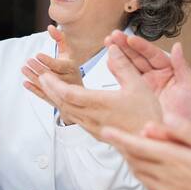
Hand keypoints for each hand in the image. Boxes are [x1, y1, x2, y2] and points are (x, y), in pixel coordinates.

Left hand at [21, 26, 84, 120]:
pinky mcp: (55, 99)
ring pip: (46, 85)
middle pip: (51, 75)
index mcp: (71, 68)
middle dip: (38, 68)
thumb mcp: (67, 54)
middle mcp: (67, 80)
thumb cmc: (70, 68)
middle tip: (28, 61)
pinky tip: (25, 82)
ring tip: (24, 69)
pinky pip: (43, 95)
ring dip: (33, 77)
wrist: (79, 91)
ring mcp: (61, 91)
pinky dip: (33, 89)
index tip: (37, 55)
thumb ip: (60, 39)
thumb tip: (50, 27)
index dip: (48, 60)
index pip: (59, 65)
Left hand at [34, 44, 162, 137]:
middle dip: (49, 89)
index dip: (54, 85)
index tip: (45, 75)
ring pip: (68, 112)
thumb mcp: (138, 85)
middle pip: (63, 103)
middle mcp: (93, 117)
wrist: (150, 142)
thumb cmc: (146, 115)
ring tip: (48, 87)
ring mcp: (92, 127)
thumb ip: (123, 65)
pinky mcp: (95, 132)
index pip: (69, 94)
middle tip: (40, 77)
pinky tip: (65, 102)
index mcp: (101, 104)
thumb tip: (112, 47)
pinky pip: (75, 119)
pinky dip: (65, 108)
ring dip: (55, 99)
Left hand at [100, 113, 190, 189]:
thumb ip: (184, 130)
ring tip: (130, 149)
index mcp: (174, 159)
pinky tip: (146, 168)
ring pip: (139, 172)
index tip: (107, 131)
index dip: (120, 138)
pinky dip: (141, 174)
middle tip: (117, 136)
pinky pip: (147, 185)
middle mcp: (166, 175)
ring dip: (131, 160)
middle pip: (135, 159)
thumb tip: (166, 118)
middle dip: (123, 147)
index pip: (139, 145)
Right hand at [105, 31, 190, 124]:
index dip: (141, 46)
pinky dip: (116, 71)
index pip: (152, 54)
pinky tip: (109, 62)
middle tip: (113, 36)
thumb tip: (178, 46)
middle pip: (137, 57)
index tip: (130, 39)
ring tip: (107, 44)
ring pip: (129, 66)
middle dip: (125, 45)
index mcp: (168, 70)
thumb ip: (182, 66)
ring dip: (118, 55)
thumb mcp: (189, 87)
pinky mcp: (136, 96)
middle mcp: (154, 75)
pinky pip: (125, 81)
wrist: (180, 137)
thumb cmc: (190, 112)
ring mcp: (144, 85)